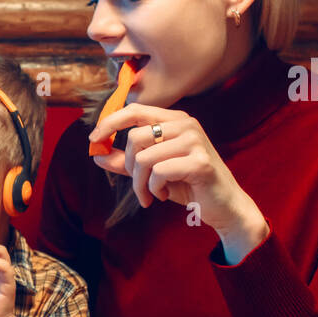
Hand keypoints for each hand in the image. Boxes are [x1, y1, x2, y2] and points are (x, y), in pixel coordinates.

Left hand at [88, 103, 267, 247]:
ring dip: (141, 184)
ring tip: (149, 195)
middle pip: (135, 138)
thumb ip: (127, 162)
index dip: (110, 122)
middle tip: (138, 185)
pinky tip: (165, 195)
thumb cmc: (189, 184)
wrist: (223, 205)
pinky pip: (159, 173)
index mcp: (175, 120)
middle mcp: (186, 125)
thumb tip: (97, 155)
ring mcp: (195, 141)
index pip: (135, 110)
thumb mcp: (153, 171)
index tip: (93, 139)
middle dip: (129, 166)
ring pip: (144, 158)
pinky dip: (155, 189)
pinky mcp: (200, 162)